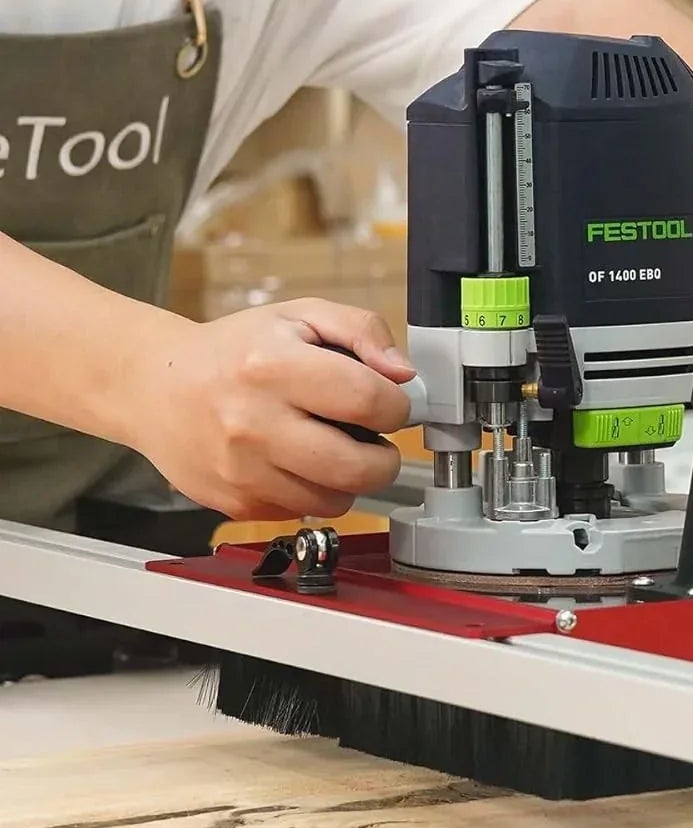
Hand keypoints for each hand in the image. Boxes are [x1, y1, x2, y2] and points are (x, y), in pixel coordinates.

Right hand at [126, 300, 414, 521]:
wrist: (155, 387)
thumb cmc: (235, 351)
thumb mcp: (300, 315)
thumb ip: (362, 329)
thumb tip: (402, 373)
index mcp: (273, 367)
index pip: (370, 401)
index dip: (396, 406)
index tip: (391, 404)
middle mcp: (253, 423)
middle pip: (359, 467)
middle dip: (385, 457)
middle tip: (376, 439)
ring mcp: (242, 470)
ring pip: (337, 500)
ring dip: (349, 478)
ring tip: (333, 448)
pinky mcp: (235, 502)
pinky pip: (303, 511)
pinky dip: (314, 492)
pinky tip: (297, 463)